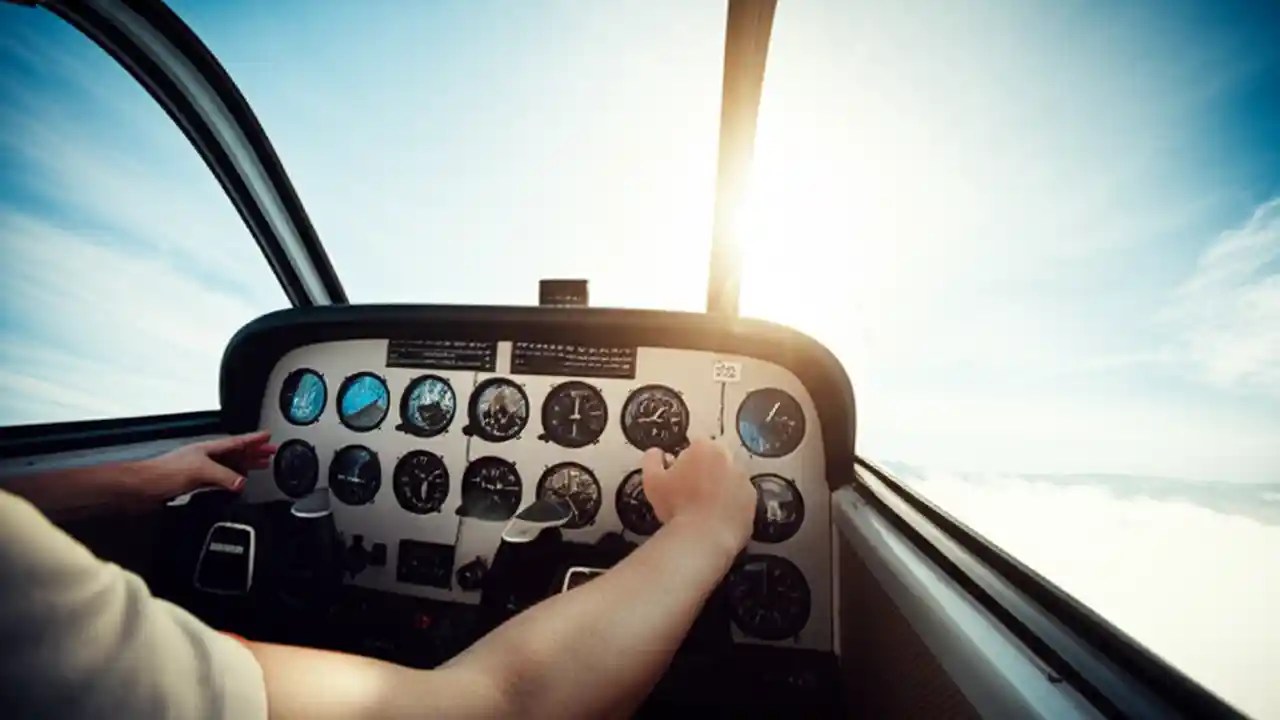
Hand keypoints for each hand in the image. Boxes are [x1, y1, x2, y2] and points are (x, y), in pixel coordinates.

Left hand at [133, 431, 275, 504]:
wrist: (142, 487)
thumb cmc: (164, 472)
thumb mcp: (200, 471)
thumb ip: (223, 476)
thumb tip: (242, 481)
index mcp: (208, 449)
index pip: (237, 441)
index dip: (253, 439)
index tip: (267, 436)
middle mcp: (205, 457)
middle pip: (236, 452)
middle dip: (254, 451)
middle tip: (270, 451)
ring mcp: (200, 470)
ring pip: (230, 465)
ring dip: (245, 465)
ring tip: (260, 465)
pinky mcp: (195, 483)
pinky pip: (221, 479)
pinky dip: (233, 479)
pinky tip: (236, 483)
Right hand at [642, 439, 754, 555]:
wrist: (704, 537)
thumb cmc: (675, 505)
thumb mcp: (652, 481)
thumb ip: (652, 460)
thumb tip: (658, 452)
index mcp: (705, 447)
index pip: (696, 446)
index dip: (687, 461)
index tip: (679, 478)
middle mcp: (729, 457)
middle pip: (716, 460)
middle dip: (707, 471)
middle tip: (692, 493)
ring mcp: (745, 479)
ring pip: (730, 478)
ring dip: (721, 486)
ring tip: (705, 508)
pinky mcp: (753, 500)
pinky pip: (740, 498)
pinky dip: (732, 504)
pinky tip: (719, 518)